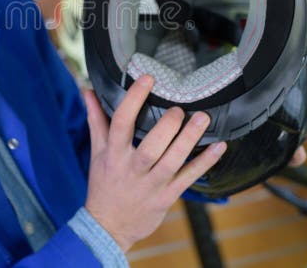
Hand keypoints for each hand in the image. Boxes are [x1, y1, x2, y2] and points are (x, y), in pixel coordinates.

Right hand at [82, 74, 226, 252]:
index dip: (133, 100)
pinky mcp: (166, 197)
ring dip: (189, 140)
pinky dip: (205, 163)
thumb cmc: (103, 184)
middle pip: (150, 147)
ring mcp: (151, 185)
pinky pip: (188, 178)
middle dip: (167, 126)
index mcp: (113, 155)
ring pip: (172, 162)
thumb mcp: (97, 152)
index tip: (147, 79)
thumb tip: (88, 90)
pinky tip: (219, 147)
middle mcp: (132, 169)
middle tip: (179, 108)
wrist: (107, 227)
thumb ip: (96, 120)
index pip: (120, 123)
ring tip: (202, 118)